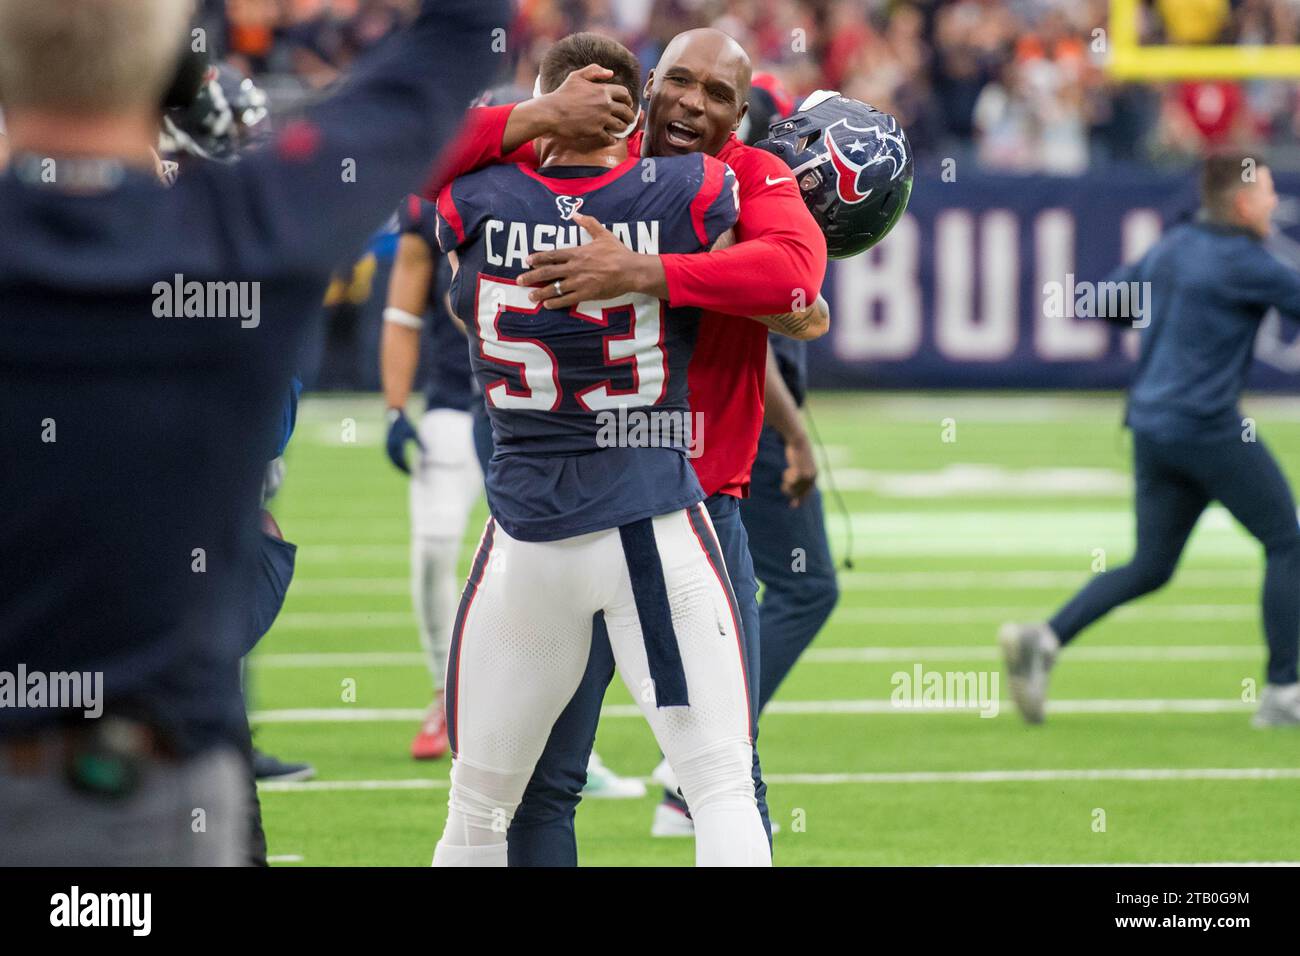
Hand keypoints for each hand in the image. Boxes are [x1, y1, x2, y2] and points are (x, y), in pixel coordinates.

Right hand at [385, 408, 423, 474]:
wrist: (394, 414)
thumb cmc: (406, 424)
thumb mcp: (415, 433)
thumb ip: (421, 443)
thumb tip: (429, 452)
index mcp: (397, 443)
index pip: (401, 460)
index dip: (406, 467)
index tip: (412, 472)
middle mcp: (390, 445)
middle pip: (395, 462)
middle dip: (402, 469)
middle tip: (410, 474)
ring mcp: (387, 445)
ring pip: (391, 460)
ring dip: (398, 466)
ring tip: (406, 471)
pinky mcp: (387, 444)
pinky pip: (390, 456)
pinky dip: (395, 461)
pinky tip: (401, 464)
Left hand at [517, 214, 658, 308]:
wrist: (630, 270)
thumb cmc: (618, 252)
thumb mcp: (603, 234)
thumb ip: (588, 223)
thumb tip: (576, 213)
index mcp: (577, 253)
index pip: (552, 255)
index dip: (538, 258)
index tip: (527, 261)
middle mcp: (574, 267)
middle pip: (548, 272)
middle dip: (532, 276)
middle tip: (519, 280)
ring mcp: (579, 282)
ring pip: (555, 288)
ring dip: (540, 293)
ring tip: (530, 297)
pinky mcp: (586, 294)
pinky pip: (567, 299)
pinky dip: (556, 303)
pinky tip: (547, 305)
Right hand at [534, 65, 636, 145]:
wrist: (552, 112)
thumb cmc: (563, 93)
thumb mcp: (577, 76)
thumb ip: (594, 71)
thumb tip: (611, 73)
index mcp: (603, 90)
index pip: (624, 93)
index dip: (628, 99)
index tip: (628, 103)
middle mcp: (605, 104)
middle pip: (626, 111)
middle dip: (630, 116)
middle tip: (629, 119)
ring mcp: (601, 119)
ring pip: (620, 125)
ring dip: (623, 127)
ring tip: (622, 128)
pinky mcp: (595, 131)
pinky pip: (609, 137)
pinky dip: (612, 139)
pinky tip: (612, 139)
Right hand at [781, 435, 817, 505]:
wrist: (799, 440)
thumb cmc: (796, 449)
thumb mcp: (798, 463)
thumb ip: (797, 473)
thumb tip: (792, 482)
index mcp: (814, 476)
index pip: (807, 492)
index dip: (800, 499)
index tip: (793, 506)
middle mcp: (813, 478)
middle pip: (799, 493)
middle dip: (789, 490)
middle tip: (783, 485)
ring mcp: (808, 477)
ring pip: (794, 489)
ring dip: (787, 483)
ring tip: (787, 473)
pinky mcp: (801, 474)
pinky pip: (790, 483)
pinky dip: (787, 478)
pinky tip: (788, 470)